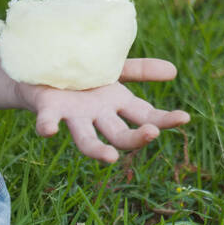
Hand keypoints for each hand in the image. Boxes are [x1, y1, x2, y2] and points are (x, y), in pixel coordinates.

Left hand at [15, 58, 190, 163]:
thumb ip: (140, 70)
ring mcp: (74, 116)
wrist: (39, 69)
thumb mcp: (113, 67)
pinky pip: (47, 121)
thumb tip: (173, 71)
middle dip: (138, 138)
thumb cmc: (80, 72)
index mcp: (117, 104)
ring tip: (110, 157)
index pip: (146, 117)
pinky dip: (47, 126)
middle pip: (121, 135)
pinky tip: (49, 130)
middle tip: (152, 134)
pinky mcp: (49, 110)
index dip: (165, 120)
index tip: (184, 118)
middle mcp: (98, 116)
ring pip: (88, 141)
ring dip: (98, 151)